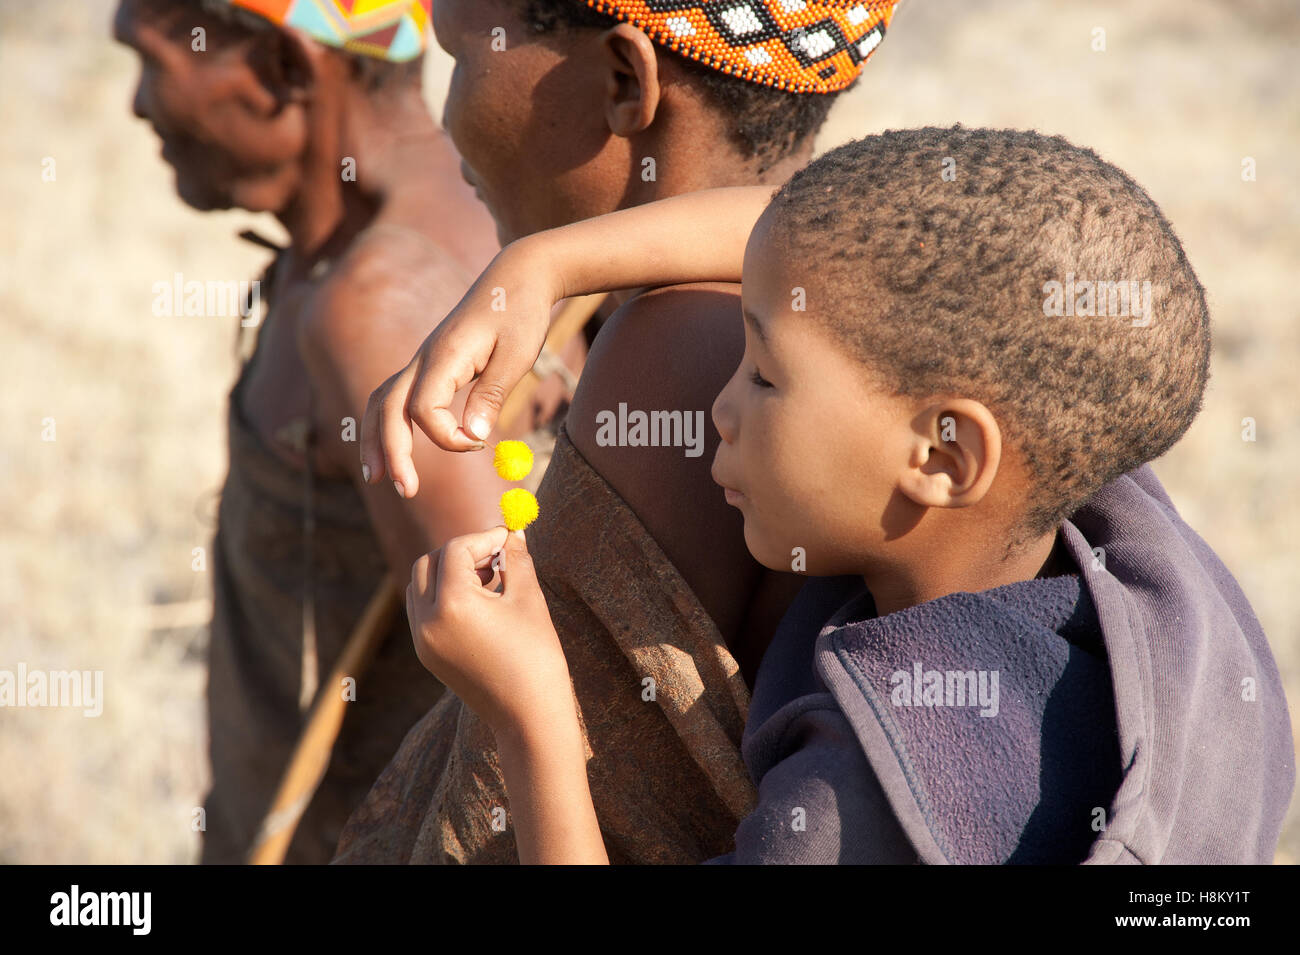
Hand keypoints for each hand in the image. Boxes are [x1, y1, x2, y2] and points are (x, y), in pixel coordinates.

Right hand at [361, 238, 561, 496]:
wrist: (518, 275)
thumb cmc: (521, 312)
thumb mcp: (517, 355)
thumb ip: (491, 395)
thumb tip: (472, 437)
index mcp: (444, 355)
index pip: (423, 408)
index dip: (446, 437)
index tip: (479, 444)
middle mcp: (424, 358)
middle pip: (388, 408)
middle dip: (390, 450)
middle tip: (405, 491)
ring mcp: (423, 360)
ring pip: (382, 401)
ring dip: (375, 439)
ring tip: (377, 477)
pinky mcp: (430, 364)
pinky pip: (396, 395)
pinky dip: (388, 422)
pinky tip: (394, 448)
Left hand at [407, 526, 572, 735]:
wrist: (528, 717)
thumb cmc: (536, 657)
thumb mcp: (528, 600)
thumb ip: (516, 559)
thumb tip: (513, 532)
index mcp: (452, 605)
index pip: (456, 550)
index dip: (484, 538)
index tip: (508, 538)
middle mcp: (428, 621)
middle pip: (428, 563)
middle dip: (461, 552)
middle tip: (496, 555)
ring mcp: (423, 640)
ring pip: (420, 586)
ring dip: (448, 572)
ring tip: (490, 581)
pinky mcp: (427, 654)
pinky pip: (424, 611)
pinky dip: (444, 596)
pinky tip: (481, 604)